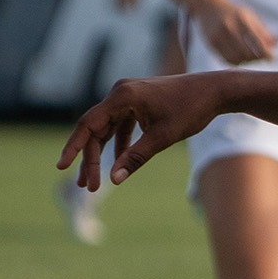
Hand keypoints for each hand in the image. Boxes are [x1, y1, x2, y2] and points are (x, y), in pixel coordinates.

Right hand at [55, 73, 226, 190]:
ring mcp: (129, 96)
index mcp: (122, 95)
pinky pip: (121, 125)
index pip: (89, 124)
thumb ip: (136, 157)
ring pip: (107, 129)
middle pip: (96, 129)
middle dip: (90, 159)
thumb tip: (113, 179)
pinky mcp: (138, 102)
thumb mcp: (163, 137)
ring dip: (101, 153)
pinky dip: (119, 144)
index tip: (61, 166)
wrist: (216, 91)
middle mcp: (121, 92)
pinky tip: (117, 163)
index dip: (73, 147)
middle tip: (87, 186)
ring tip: (93, 181)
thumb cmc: (192, 110)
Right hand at [188, 0, 276, 64]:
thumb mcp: (250, 17)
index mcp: (242, 19)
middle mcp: (229, 27)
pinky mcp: (211, 43)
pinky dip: (236, 62)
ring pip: (236, 58)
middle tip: (262, 58)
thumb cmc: (234, 12)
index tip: (272, 58)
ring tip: (252, 58)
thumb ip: (263, 31)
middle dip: (257, 58)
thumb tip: (276, 44)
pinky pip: (226, 59)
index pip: (257, 42)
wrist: (207, 5)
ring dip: (246, 62)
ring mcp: (218, 36)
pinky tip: (241, 58)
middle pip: (247, 53)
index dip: (266, 53)